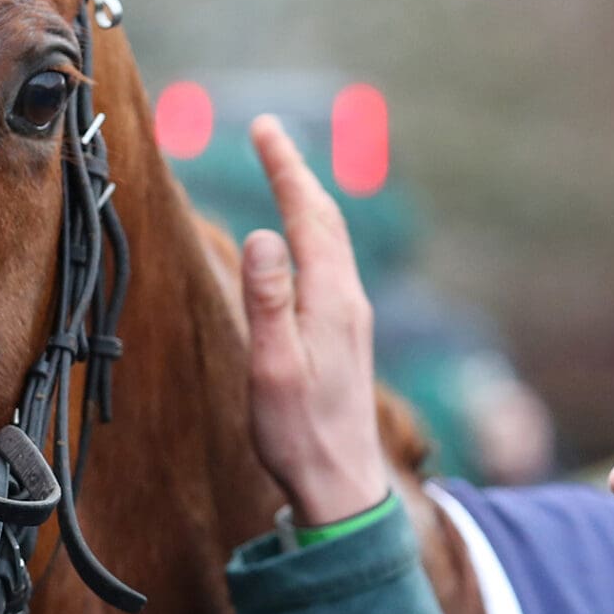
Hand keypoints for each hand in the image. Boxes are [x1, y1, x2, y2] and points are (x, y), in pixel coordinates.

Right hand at [243, 115, 387, 526]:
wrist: (342, 485)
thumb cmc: (300, 433)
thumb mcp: (275, 367)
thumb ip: (268, 300)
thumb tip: (262, 234)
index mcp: (331, 299)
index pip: (308, 215)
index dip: (285, 168)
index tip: (264, 128)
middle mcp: (348, 300)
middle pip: (325, 219)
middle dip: (296, 173)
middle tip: (268, 135)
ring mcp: (351, 318)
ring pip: (332, 241)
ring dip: (307, 201)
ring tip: (285, 173)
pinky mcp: (347, 336)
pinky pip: (331, 264)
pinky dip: (313, 234)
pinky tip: (305, 244)